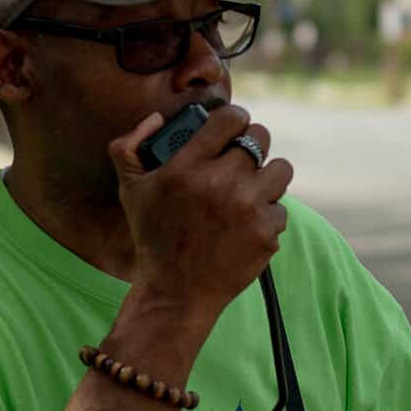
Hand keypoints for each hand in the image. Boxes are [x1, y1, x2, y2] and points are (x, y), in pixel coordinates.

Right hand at [107, 104, 293, 319]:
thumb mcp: (130, 190)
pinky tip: (245, 226)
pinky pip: (280, 208)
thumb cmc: (153, 237)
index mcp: (186, 166)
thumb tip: (156, 119)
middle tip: (240, 162)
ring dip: (267, 177)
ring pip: (280, 169)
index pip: (231, 118)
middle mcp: (219, 182)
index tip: (232, 129)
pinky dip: (266, 216)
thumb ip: (129, 146)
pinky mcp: (266, 231)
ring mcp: (247, 207)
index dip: (234, 119)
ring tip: (249, 191)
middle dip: (251, 146)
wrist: (177, 291)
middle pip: (260, 137)